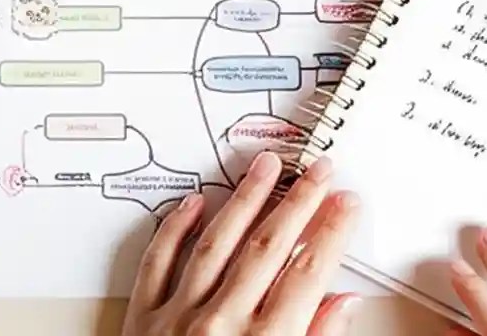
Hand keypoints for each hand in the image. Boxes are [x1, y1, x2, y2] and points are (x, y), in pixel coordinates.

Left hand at [122, 152, 361, 335]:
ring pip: (216, 242)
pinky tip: (194, 202)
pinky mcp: (140, 321)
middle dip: (299, 201)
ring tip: (265, 167)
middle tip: (319, 170)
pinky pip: (158, 262)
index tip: (346, 204)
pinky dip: (175, 228)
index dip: (331, 232)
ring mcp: (177, 319)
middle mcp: (220, 326)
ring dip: (245, 199)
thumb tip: (341, 307)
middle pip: (268, 247)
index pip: (307, 272)